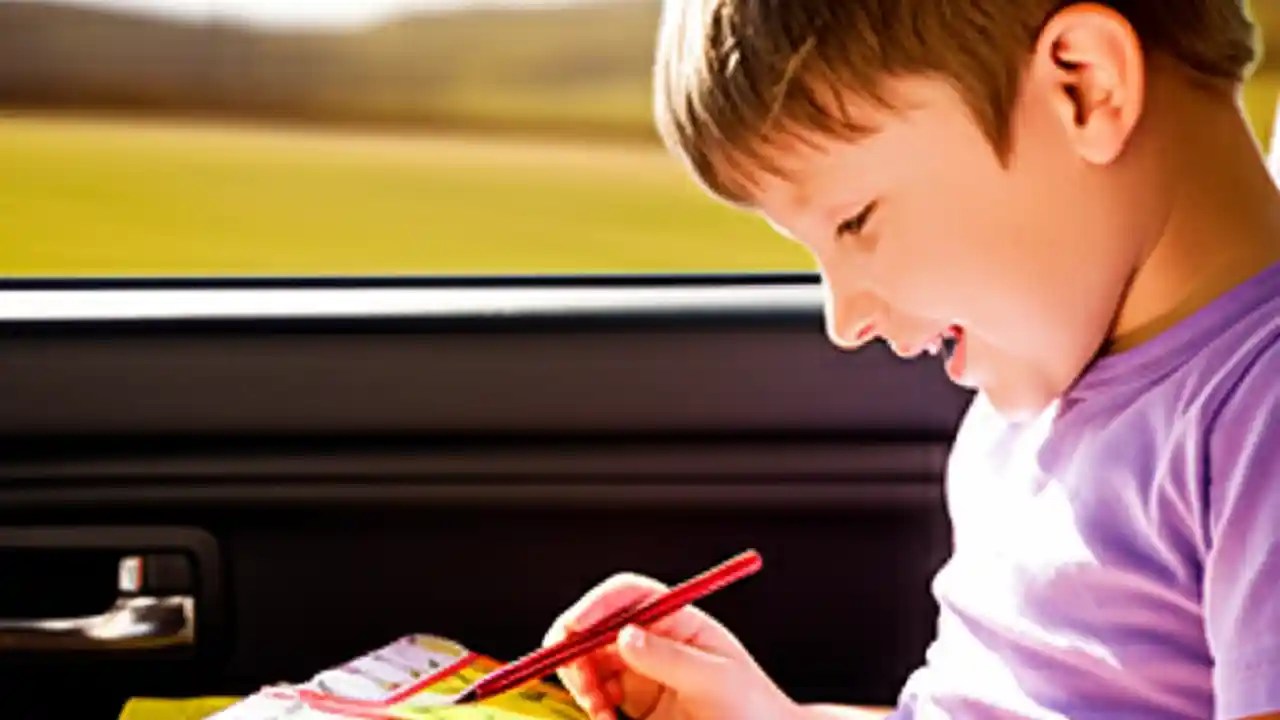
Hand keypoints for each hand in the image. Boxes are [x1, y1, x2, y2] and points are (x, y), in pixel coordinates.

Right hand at [544, 572, 799, 719]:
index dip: (596, 605)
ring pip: (588, 663)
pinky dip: (590, 707)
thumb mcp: (716, 682)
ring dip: (580, 682)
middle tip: (579, 680)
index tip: (575, 627)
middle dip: (577, 649)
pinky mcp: (634, 705)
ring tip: (601, 710)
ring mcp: (641, 674)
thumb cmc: (754, 712)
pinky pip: (595, 697)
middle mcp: (655, 642)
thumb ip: (669, 658)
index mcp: (678, 621)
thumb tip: (624, 635)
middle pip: (596, 627)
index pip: (627, 596)